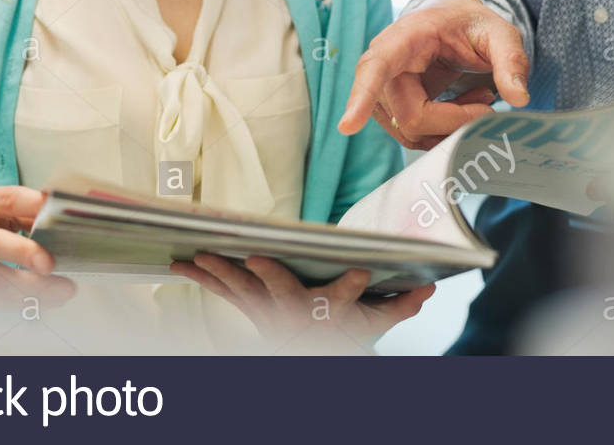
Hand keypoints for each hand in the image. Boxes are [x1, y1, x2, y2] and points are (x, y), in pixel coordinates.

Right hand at [0, 184, 75, 308]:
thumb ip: (26, 210)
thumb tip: (62, 219)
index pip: (9, 201)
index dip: (34, 207)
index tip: (60, 216)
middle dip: (24, 255)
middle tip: (51, 265)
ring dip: (33, 290)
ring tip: (63, 290)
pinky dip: (22, 303)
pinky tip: (45, 300)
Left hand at [170, 253, 434, 353]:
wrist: (311, 355)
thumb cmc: (343, 335)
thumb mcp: (374, 324)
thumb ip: (400, 307)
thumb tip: (431, 289)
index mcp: (328, 314)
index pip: (343, 299)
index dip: (351, 286)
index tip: (364, 272)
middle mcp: (296, 315)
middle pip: (282, 294)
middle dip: (269, 276)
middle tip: (254, 260)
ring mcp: (269, 314)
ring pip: (244, 291)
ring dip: (220, 273)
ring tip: (198, 256)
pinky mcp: (251, 308)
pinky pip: (225, 292)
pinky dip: (205, 277)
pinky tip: (182, 264)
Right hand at [336, 0, 529, 149]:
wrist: (452, 20)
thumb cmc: (470, 23)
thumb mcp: (499, 31)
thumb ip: (511, 60)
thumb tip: (517, 99)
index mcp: (404, 37)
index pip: (375, 68)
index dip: (360, 97)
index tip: (347, 127)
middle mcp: (384, 63)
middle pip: (408, 115)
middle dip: (453, 121)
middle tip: (490, 105)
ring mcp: (384, 89)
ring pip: (409, 132)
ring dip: (449, 129)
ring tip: (480, 102)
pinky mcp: (391, 106)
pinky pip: (412, 134)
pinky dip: (443, 132)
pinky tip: (466, 110)